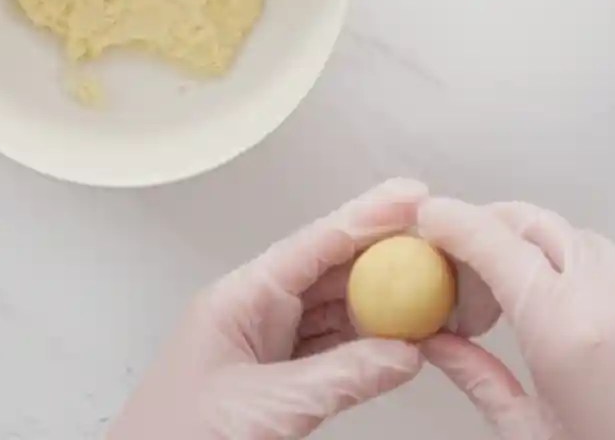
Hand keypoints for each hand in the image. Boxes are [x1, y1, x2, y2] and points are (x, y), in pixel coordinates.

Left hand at [108, 179, 429, 439]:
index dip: (368, 216)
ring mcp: (268, 343)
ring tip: (434, 295)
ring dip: (386, 304)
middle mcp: (255, 310)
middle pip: (333, 269)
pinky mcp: (278, 376)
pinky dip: (371, 344)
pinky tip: (402, 342)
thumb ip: (340, 377)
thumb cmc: (174, 438)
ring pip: (338, 308)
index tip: (412, 198)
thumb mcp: (266, 407)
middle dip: (388, 258)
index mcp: (240, 297)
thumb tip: (405, 353)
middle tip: (440, 249)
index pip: (315, 242)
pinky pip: (334, 346)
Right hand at [417, 198, 614, 439]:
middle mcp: (612, 297)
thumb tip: (438, 345)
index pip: (496, 245)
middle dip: (491, 230)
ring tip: (518, 305)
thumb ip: (480, 378)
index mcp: (566, 331)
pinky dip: (582, 270)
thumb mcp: (535, 435)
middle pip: (535, 224)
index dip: (454, 222)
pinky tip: (570, 314)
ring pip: (577, 238)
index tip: (429, 217)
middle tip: (462, 270)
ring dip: (537, 251)